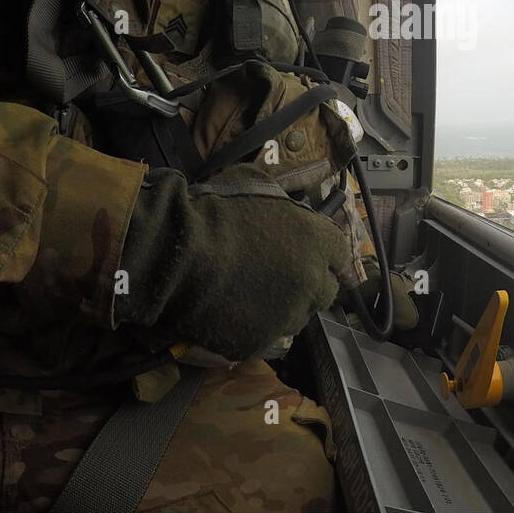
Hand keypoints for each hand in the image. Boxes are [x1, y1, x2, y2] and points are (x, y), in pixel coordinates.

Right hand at [114, 165, 348, 359]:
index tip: (310, 255)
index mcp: (318, 241)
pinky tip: (232, 311)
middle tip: (278, 275)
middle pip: (324, 291)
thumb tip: (315, 169)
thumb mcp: (254, 180)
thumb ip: (288, 183)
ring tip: (250, 293)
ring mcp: (288, 315)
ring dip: (283, 308)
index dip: (325, 255)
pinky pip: (265, 337)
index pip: (340, 254)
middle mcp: (312, 281)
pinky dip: (254, 327)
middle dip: (308, 284)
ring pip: (297, 317)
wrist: (173, 252)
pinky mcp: (260, 342)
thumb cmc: (213, 209)